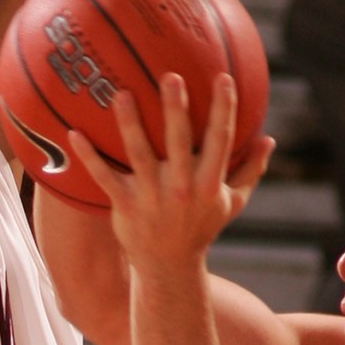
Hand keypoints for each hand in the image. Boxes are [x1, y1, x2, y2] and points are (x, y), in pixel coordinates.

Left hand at [67, 73, 274, 281]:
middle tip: (171, 77)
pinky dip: (89, 156)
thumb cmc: (202, 227)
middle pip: (179, 142)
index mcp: (209, 183)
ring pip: (139, 154)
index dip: (224, 109)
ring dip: (130, 124)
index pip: (221, 140)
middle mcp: (181, 188)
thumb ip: (250, 170)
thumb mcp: (232, 203)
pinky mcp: (124, 205)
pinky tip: (74, 133)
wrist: (169, 267)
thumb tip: (269, 139)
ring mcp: (151, 196)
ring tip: (122, 94)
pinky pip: (104, 176)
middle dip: (176, 109)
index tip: (223, 78)